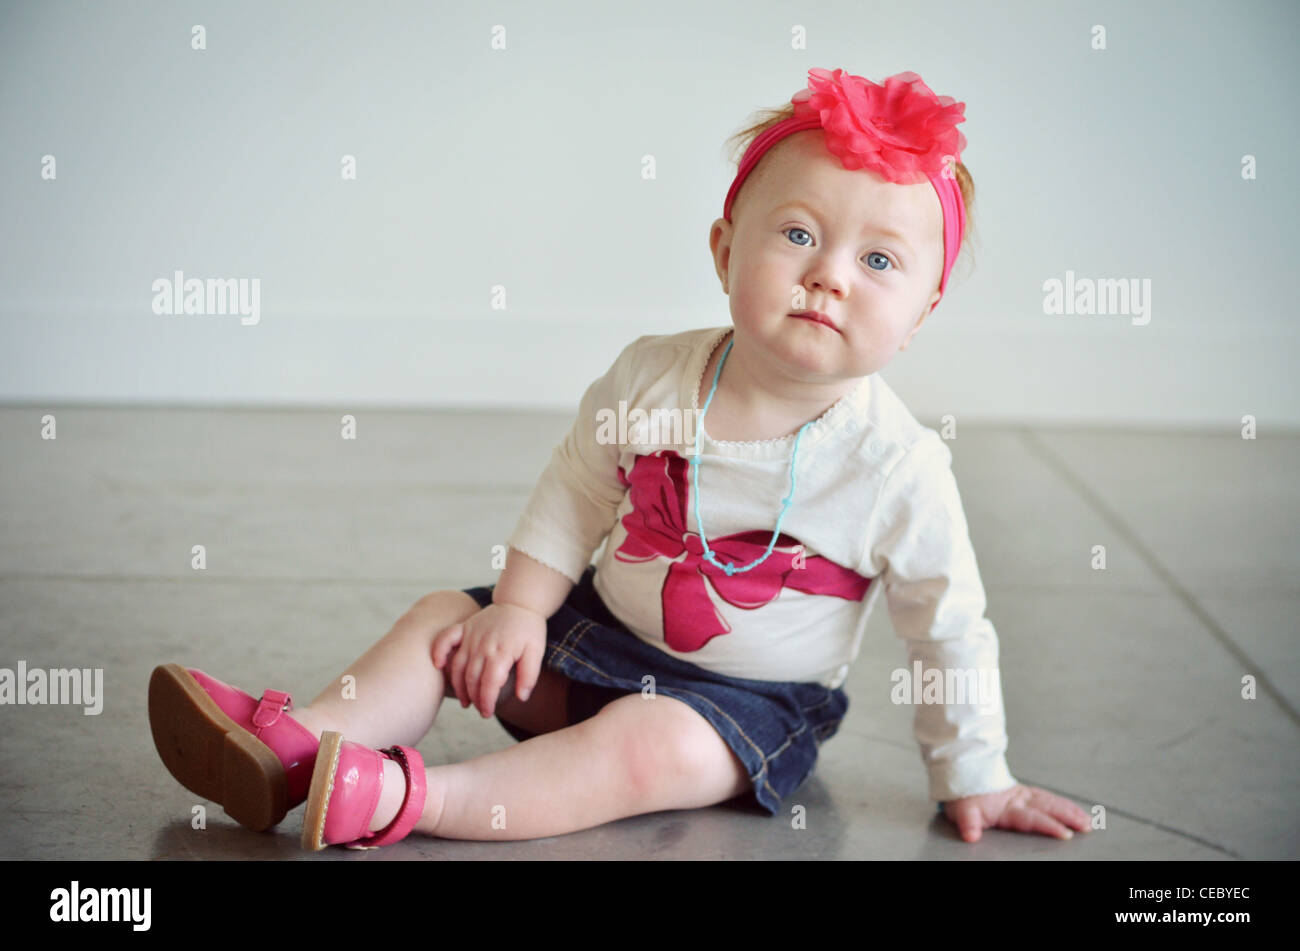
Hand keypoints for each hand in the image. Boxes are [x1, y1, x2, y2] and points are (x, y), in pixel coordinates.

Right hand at [430, 602, 545, 718]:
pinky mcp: (464, 627)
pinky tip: (438, 665)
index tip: (488, 713)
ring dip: (459, 686)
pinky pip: (446, 639)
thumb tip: (521, 697)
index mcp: (501, 652)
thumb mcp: (536, 652)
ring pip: (458, 666)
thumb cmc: (529, 629)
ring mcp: (471, 635)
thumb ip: (529, 675)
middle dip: (475, 699)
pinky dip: (439, 651)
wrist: (520, 602)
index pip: (489, 684)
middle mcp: (483, 645)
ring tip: (466, 701)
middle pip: (472, 679)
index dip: (487, 702)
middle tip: (481, 710)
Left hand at [941, 783, 1090, 842]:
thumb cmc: (964, 797)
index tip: (1065, 834)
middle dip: (1068, 817)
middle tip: (1086, 827)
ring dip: (1070, 811)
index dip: (1048, 825)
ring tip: (1088, 821)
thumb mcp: (960, 811)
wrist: (964, 776)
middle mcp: (1019, 799)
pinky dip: (1064, 804)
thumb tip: (970, 836)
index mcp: (1006, 807)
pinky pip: (1048, 797)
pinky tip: (1075, 811)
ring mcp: (1024, 794)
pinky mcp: (1026, 793)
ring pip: (1051, 801)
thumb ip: (968, 823)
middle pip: (1047, 808)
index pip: (1031, 818)